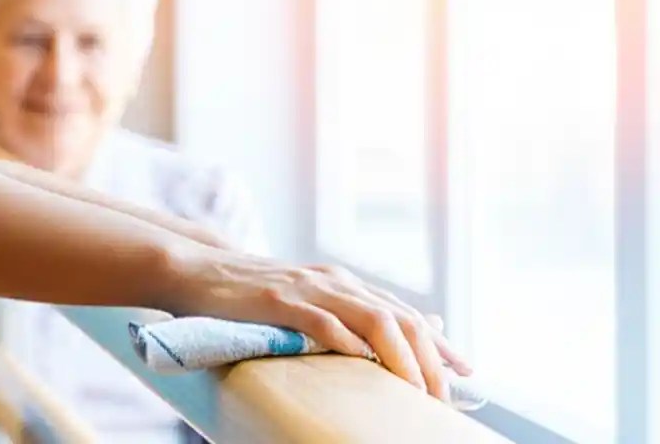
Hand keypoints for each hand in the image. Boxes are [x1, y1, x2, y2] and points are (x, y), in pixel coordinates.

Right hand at [163, 246, 471, 401]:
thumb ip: (339, 314)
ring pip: (372, 318)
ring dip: (400, 357)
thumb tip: (379, 341)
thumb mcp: (303, 299)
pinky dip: (349, 341)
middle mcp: (333, 280)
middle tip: (443, 396)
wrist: (197, 267)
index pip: (404, 311)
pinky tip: (364, 362)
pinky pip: (322, 321)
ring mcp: (307, 288)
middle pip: (398, 317)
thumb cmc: (247, 293)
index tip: (466, 371)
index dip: (439, 342)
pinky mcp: (278, 299)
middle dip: (429, 358)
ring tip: (414, 390)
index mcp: (342, 282)